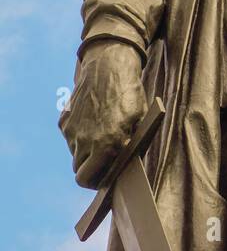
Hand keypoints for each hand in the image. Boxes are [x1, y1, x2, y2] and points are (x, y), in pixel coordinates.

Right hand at [59, 41, 145, 187]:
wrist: (109, 66)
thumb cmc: (129, 96)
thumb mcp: (139, 124)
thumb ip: (128, 149)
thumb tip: (121, 169)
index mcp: (105, 145)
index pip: (86, 179)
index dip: (94, 183)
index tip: (103, 179)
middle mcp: (84, 140)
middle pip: (78, 170)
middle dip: (90, 169)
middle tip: (103, 161)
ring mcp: (71, 130)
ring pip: (75, 153)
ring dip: (86, 151)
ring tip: (101, 134)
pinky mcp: (64, 119)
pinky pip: (70, 137)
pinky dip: (79, 135)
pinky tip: (93, 121)